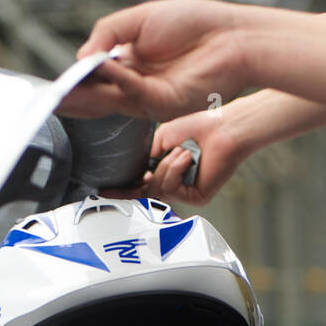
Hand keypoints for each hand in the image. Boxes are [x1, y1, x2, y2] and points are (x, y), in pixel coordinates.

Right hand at [59, 0, 251, 122]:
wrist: (229, 37)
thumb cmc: (193, 24)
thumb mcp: (138, 20)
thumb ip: (107, 34)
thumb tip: (84, 58)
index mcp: (130, 64)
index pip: (95, 78)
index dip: (76, 82)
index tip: (56, 86)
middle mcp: (137, 85)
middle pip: (99, 96)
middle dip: (75, 98)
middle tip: (53, 100)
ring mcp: (150, 98)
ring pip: (111, 101)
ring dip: (89, 97)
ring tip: (66, 93)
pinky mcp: (164, 104)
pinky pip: (134, 93)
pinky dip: (118, 80)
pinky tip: (105, 67)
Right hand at [101, 109, 244, 206]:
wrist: (221, 128)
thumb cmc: (197, 127)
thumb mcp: (161, 140)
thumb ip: (147, 157)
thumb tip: (137, 175)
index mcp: (166, 171)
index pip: (140, 186)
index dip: (122, 190)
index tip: (104, 191)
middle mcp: (176, 184)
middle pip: (147, 192)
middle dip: (144, 179)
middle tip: (141, 170)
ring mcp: (186, 192)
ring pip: (158, 190)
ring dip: (167, 166)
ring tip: (182, 150)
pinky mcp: (197, 197)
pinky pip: (172, 190)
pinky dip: (176, 170)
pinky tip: (188, 157)